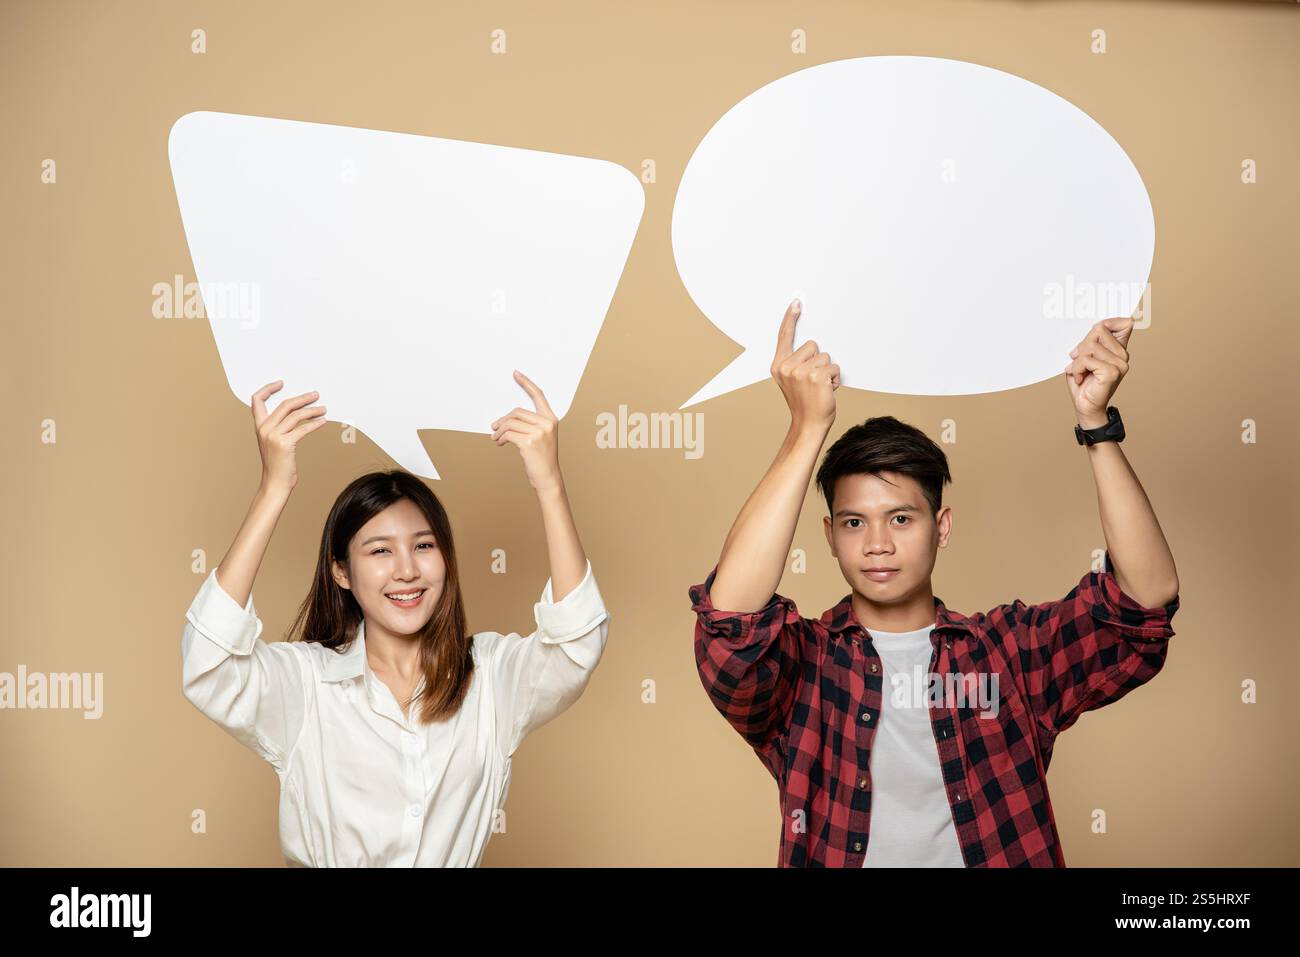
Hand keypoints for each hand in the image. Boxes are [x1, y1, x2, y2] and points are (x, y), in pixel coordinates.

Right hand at [252, 380, 328, 491]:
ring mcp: (273, 436)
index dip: (268, 389)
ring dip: (312, 411)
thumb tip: (297, 412)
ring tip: (323, 409)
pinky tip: (322, 422)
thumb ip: (279, 427)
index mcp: (259, 426)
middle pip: (285, 405)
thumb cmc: (278, 464)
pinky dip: (315, 424)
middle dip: (302, 398)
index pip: (257, 400)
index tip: (281, 383)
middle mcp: (264, 429)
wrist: (275, 483)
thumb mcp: (273, 442)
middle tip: (315, 395)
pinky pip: (303, 429)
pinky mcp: (285, 444)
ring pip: (296, 416)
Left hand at [490, 370, 562, 491]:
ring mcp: (539, 433)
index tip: (516, 374)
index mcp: (551, 419)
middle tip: (494, 427)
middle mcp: (547, 423)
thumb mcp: (541, 437)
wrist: (548, 478)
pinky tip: (498, 443)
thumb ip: (529, 424)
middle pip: (517, 411)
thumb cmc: (542, 458)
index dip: (526, 383)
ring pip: (510, 423)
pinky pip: (507, 433)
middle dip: (503, 419)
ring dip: (498, 430)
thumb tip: (505, 418)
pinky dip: (499, 438)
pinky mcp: (529, 442)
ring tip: (495, 437)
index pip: (538, 395)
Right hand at [772, 298, 839, 431]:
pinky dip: (835, 379)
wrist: (808, 424)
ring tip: (820, 387)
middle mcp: (787, 366)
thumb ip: (795, 363)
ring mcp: (801, 372)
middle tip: (813, 381)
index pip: (784, 336)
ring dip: (827, 371)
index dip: (790, 318)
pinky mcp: (816, 376)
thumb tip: (812, 347)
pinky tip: (827, 391)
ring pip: (825, 357)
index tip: (797, 301)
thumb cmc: (804, 403)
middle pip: (813, 345)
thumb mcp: (791, 380)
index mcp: (778, 365)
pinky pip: (834, 367)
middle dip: (818, 360)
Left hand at [1065, 318, 1132, 427]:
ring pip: (1090, 345)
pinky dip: (1077, 368)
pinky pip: (1087, 360)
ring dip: (1077, 360)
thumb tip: (1097, 326)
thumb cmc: (1084, 381)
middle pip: (1099, 330)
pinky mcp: (1112, 372)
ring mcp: (1120, 364)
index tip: (1092, 333)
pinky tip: (1080, 377)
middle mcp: (1123, 355)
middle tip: (1078, 360)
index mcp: (1119, 349)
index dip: (1107, 322)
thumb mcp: (1085, 356)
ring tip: (1079, 371)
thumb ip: (1092, 341)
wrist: (1085, 406)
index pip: (1124, 323)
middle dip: (1082, 345)